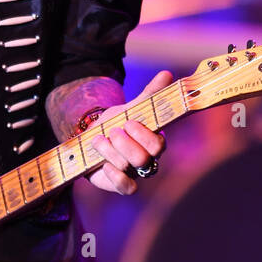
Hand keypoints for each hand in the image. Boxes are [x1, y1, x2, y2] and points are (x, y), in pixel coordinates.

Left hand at [87, 70, 171, 194]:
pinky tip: (104, 164)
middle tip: (113, 131)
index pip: (158, 144)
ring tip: (98, 140)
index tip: (128, 122)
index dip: (142, 135)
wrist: (95, 136)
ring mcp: (135, 173)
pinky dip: (115, 176)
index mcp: (154, 141)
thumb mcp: (131, 108)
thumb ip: (150, 94)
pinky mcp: (121, 183)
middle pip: (143, 158)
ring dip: (109, 151)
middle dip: (124, 143)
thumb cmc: (118, 122)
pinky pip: (127, 188)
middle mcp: (148, 159)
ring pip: (128, 167)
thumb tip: (167, 74)